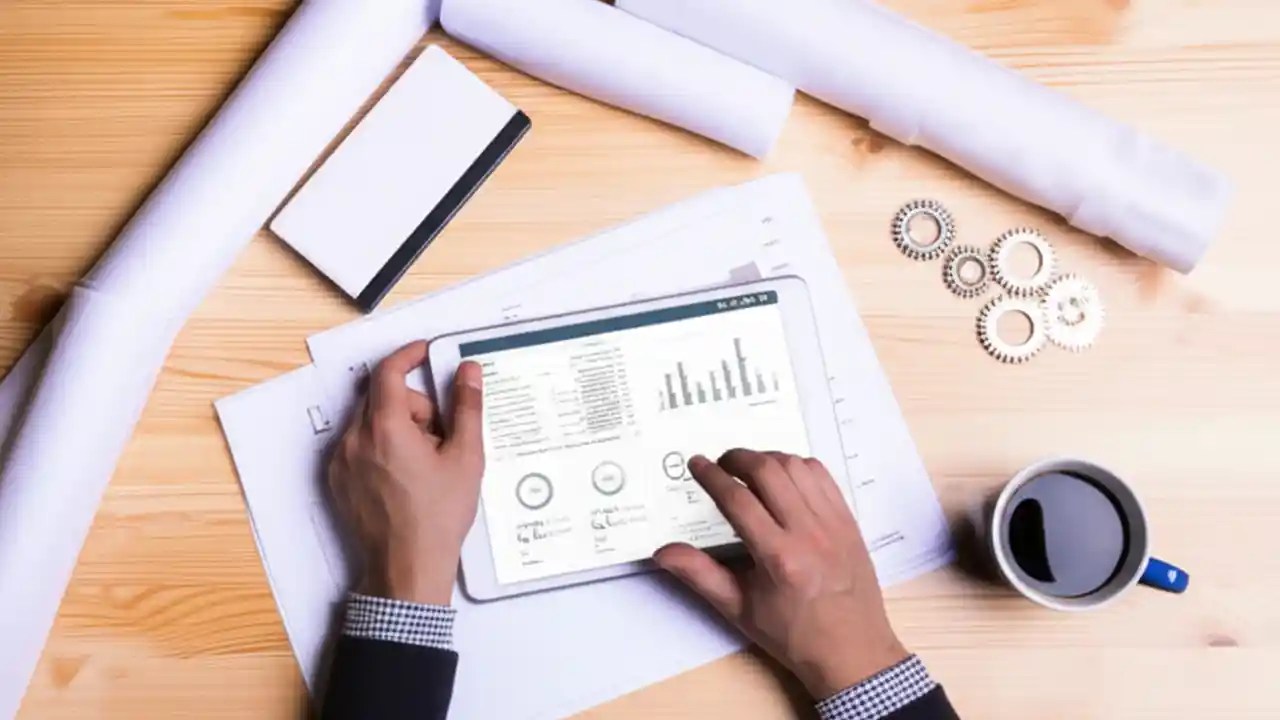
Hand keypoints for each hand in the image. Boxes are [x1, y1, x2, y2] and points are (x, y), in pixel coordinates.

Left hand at [327, 341, 484, 605]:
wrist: (407, 568)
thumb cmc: (438, 517)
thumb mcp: (466, 458)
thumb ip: (467, 407)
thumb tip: (468, 372)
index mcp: (385, 429)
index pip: (388, 371)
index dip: (408, 355)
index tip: (426, 353)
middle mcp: (355, 440)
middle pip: (382, 396)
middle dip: (413, 403)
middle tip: (440, 433)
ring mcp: (341, 460)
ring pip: (369, 420)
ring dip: (397, 425)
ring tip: (424, 460)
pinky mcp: (337, 478)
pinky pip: (358, 444)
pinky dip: (381, 445)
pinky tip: (405, 474)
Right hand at [655, 450, 906, 699]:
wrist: (852, 652)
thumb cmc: (793, 635)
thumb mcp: (740, 610)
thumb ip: (700, 575)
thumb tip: (662, 552)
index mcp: (779, 558)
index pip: (738, 501)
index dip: (712, 477)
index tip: (696, 465)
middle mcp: (809, 533)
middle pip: (768, 472)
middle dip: (738, 458)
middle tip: (720, 463)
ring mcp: (833, 523)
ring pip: (797, 467)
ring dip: (768, 458)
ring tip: (749, 468)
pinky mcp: (849, 521)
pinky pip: (822, 477)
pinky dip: (798, 466)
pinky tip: (783, 477)